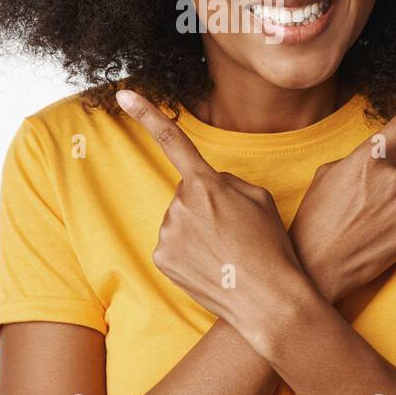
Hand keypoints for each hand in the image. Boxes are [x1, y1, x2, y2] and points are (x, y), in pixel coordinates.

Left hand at [115, 88, 308, 340]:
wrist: (268, 301)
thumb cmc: (271, 247)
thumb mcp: (260, 199)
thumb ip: (228, 181)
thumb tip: (207, 185)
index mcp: (208, 184)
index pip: (173, 140)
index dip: (147, 114)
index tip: (124, 94)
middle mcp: (181, 204)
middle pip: (188, 192)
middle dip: (206, 205)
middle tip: (234, 232)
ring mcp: (168, 233)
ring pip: (180, 219)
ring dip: (198, 230)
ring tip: (226, 252)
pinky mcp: (162, 258)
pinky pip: (173, 244)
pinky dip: (188, 252)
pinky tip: (210, 265)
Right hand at [289, 70, 395, 303]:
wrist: (315, 266)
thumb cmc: (316, 218)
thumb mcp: (327, 174)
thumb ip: (360, 159)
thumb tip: (382, 161)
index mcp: (369, 154)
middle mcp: (392, 175)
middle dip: (391, 181)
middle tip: (361, 203)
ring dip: (393, 207)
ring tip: (363, 224)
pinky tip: (374, 239)